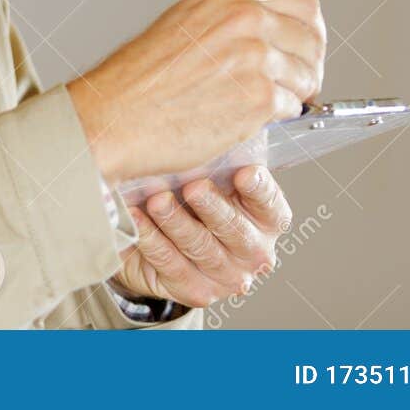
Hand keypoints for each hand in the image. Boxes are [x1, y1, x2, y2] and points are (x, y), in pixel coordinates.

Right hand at [67, 0, 325, 180]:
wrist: (116, 115)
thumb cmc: (139, 78)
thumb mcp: (185, 22)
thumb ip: (231, 18)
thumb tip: (273, 31)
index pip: (302, 3)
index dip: (309, 30)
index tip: (303, 47)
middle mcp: (244, 17)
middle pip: (313, 38)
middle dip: (308, 63)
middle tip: (296, 82)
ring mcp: (254, 56)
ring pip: (306, 75)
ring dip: (293, 93)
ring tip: (260, 102)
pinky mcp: (258, 97)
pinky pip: (292, 107)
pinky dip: (276, 117)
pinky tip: (246, 116)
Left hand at [113, 165, 292, 307]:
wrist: (167, 245)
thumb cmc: (195, 201)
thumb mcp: (215, 177)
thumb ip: (223, 157)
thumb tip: (216, 118)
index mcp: (268, 220)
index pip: (271, 205)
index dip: (259, 190)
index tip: (244, 173)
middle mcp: (255, 252)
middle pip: (236, 230)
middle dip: (212, 207)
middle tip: (192, 187)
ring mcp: (227, 276)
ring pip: (201, 247)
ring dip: (176, 222)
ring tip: (156, 201)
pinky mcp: (196, 291)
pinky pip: (171, 264)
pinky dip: (152, 239)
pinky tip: (138, 219)